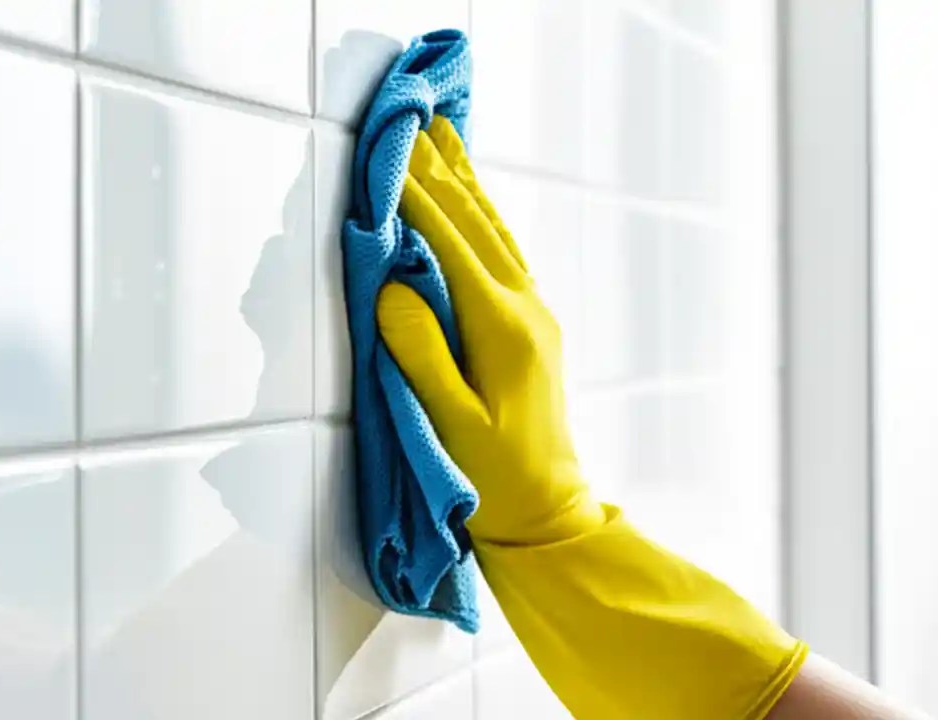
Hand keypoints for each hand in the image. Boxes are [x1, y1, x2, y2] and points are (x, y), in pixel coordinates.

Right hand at [376, 115, 602, 544]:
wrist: (548, 516)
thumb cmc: (493, 480)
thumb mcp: (448, 423)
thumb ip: (420, 353)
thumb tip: (394, 287)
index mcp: (503, 329)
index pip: (449, 244)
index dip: (416, 196)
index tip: (389, 149)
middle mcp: (526, 310)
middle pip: (476, 222)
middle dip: (441, 169)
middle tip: (414, 118)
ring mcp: (535, 315)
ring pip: (495, 230)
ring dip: (465, 181)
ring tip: (442, 136)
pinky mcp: (533, 326)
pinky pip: (504, 251)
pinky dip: (481, 214)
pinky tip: (471, 199)